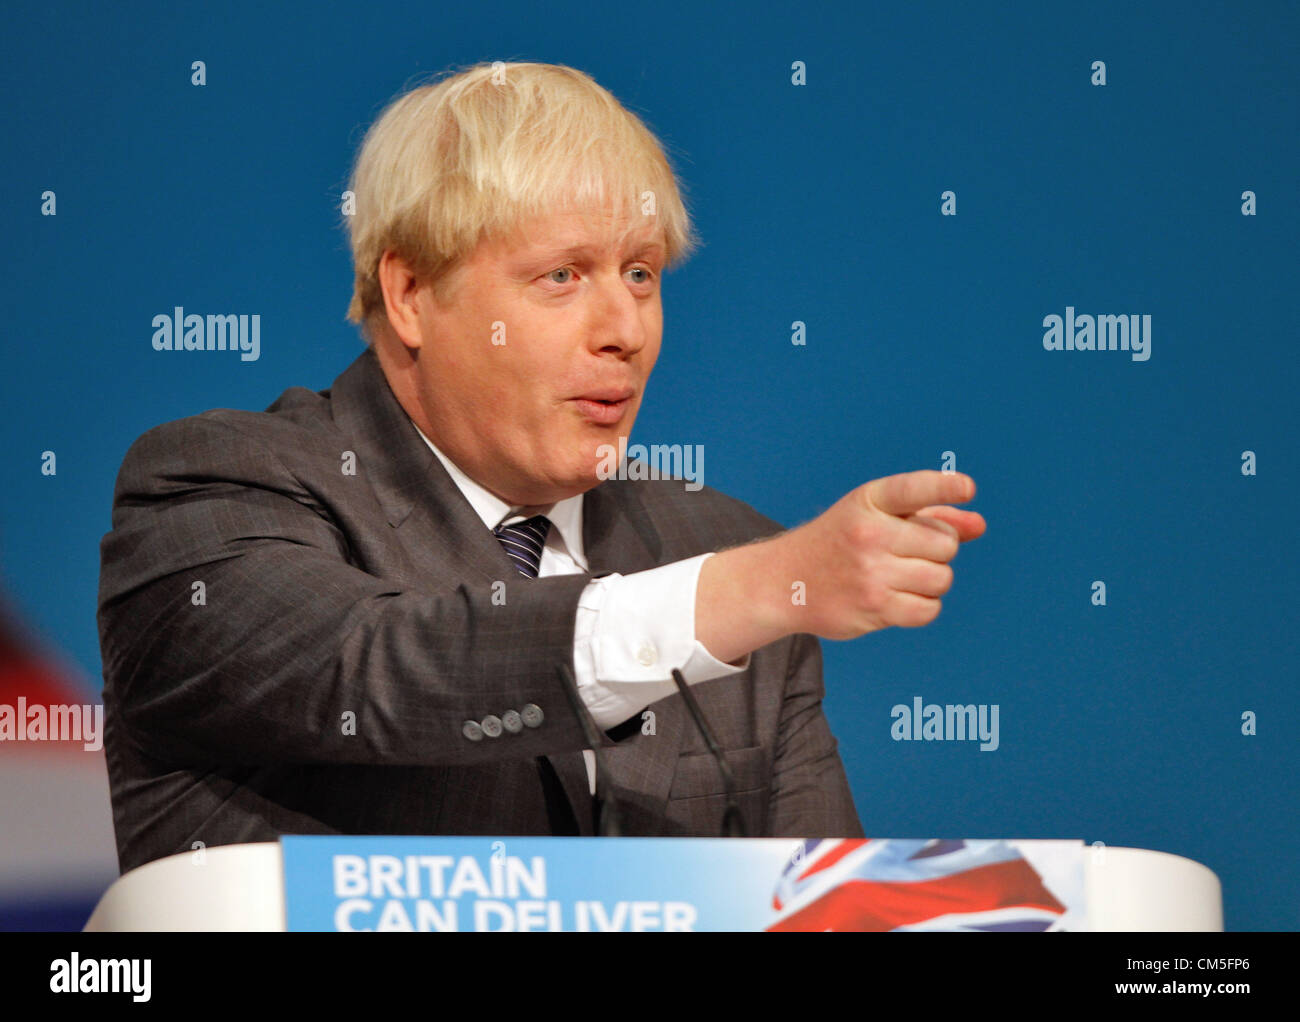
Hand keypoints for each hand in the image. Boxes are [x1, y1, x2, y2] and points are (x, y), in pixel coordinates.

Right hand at [696, 470, 984, 658]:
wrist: (787, 581)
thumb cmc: (842, 541)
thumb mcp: (877, 515)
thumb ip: (932, 514)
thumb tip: (979, 526)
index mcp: (870, 501)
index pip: (913, 489)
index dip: (945, 487)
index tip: (967, 488)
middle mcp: (869, 534)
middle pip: (945, 545)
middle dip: (938, 550)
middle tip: (909, 552)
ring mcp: (871, 573)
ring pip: (941, 579)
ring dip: (931, 580)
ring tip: (902, 575)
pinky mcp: (873, 608)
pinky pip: (929, 609)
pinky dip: (923, 605)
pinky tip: (899, 596)